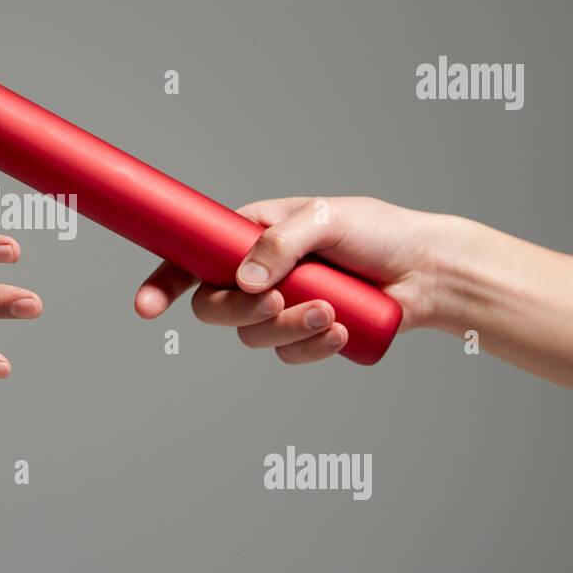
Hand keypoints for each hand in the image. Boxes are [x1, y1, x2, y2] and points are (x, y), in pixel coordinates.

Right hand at [133, 196, 445, 363]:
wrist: (427, 270)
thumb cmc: (377, 232)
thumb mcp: (326, 218)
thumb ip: (281, 243)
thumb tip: (245, 280)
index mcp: (249, 236)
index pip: (191, 257)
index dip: (162, 281)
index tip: (145, 307)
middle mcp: (256, 273)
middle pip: (213, 307)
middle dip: (241, 311)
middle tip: (277, 300)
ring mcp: (279, 307)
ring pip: (251, 336)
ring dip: (287, 328)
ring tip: (330, 312)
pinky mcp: (304, 336)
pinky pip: (287, 355)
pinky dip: (311, 347)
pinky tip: (340, 330)